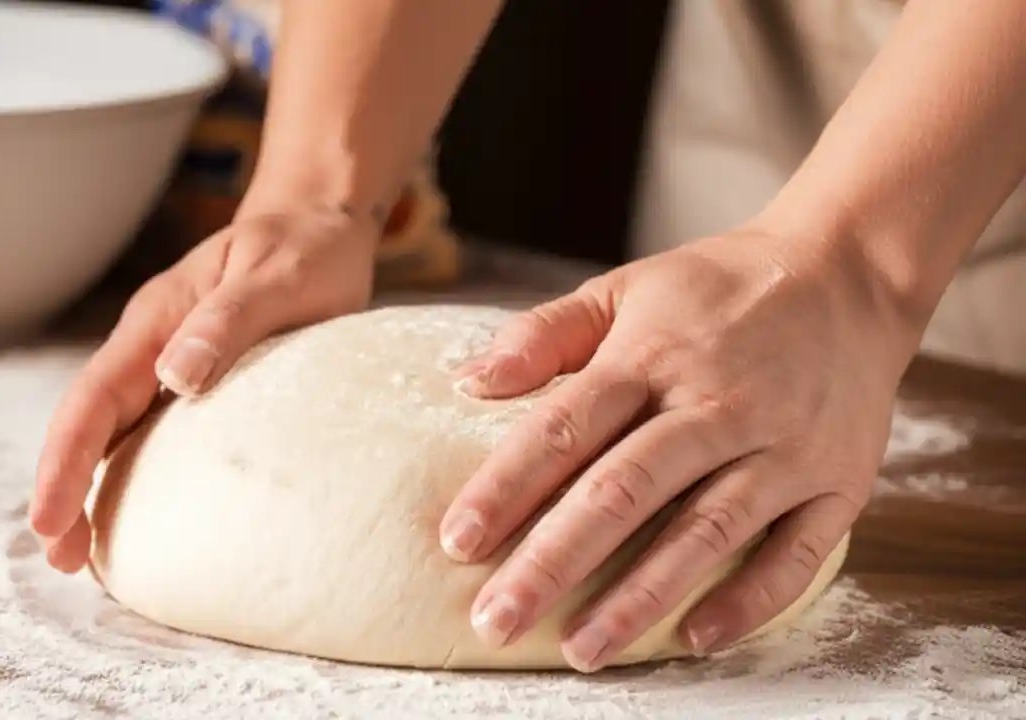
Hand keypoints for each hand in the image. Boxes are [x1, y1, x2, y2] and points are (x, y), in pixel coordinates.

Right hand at [29, 205, 377, 572]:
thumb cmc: (303, 248)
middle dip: (66, 489)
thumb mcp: (273, 278)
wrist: (323, 225)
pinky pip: (158, 434)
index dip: (64, 461)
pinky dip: (142, 475)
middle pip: (91, 424)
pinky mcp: (202, 382)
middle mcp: (152, 347)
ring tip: (93, 555)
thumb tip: (174, 379)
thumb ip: (225, 322)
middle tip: (66, 559)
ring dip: (98, 489)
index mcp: (155, 322)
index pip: (94, 398)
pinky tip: (150, 515)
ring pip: (118, 434)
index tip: (49, 520)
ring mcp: (172, 365)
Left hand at [441, 227, 921, 671]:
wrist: (849, 273)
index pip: (566, 428)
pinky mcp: (837, 482)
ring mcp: (782, 448)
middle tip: (497, 619)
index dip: (507, 487)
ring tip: (580, 649)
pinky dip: (748, 598)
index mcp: (652, 357)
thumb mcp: (626, 288)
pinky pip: (796, 553)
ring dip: (640, 596)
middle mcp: (715, 405)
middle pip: (624, 491)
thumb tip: (468, 382)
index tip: (457, 542)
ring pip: (704, 531)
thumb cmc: (718, 289)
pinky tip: (695, 638)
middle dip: (554, 561)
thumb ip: (545, 334)